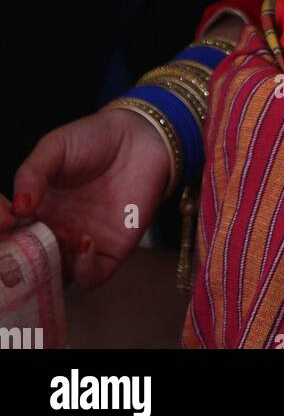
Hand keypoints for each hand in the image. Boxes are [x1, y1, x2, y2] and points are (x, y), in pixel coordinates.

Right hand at [0, 108, 172, 290]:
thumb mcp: (55, 147)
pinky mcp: (111, 251)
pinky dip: (83, 271)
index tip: (5, 224)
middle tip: (21, 254)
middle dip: (21, 268)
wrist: (139, 136)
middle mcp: (54, 234)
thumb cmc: (93, 138)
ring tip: (55, 245)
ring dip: (51, 274)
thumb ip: (32, 173)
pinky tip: (83, 243)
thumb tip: (17, 208)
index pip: (9, 240)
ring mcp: (81, 245)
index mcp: (35, 213)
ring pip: (56, 280)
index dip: (3, 241)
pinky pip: (92, 277)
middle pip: (29, 267)